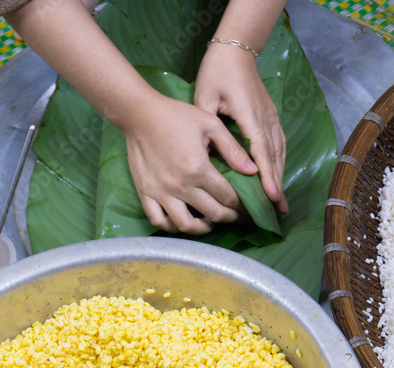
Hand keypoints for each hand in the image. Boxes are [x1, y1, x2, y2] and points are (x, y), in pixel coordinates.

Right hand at [122, 92, 258, 233]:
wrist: (140, 114)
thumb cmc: (177, 116)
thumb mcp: (211, 125)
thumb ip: (233, 149)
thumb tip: (253, 171)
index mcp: (199, 168)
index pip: (228, 197)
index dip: (243, 206)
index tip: (251, 208)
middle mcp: (181, 185)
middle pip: (213, 213)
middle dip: (231, 218)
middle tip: (238, 217)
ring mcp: (161, 192)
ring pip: (186, 225)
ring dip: (203, 229)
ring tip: (211, 222)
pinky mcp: (146, 193)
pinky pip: (159, 221)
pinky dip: (172, 227)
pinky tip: (183, 221)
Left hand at [195, 43, 288, 213]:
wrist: (237, 51)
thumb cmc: (217, 73)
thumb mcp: (204, 98)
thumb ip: (209, 129)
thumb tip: (210, 159)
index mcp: (249, 115)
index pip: (260, 150)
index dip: (266, 175)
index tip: (271, 195)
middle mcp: (265, 119)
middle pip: (274, 157)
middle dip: (277, 184)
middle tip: (279, 210)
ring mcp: (272, 117)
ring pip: (279, 152)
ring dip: (279, 176)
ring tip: (279, 200)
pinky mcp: (272, 117)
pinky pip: (279, 144)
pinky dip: (278, 163)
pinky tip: (276, 176)